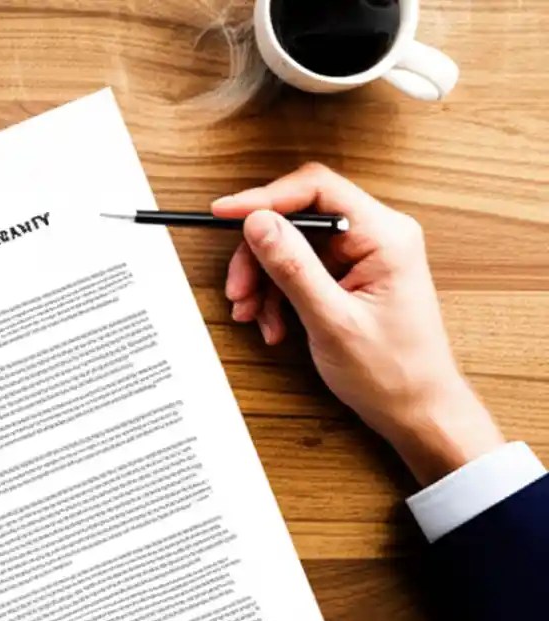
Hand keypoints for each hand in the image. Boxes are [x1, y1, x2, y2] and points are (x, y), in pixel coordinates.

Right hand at [213, 163, 503, 483]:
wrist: (415, 409)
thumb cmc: (392, 372)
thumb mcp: (332, 320)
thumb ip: (292, 267)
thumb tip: (257, 222)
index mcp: (384, 236)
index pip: (317, 190)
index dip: (266, 198)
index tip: (226, 213)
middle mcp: (375, 237)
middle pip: (297, 219)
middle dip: (259, 254)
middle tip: (239, 289)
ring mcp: (362, 256)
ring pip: (291, 246)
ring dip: (264, 281)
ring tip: (254, 315)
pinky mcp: (349, 275)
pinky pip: (299, 269)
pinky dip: (277, 295)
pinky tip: (273, 324)